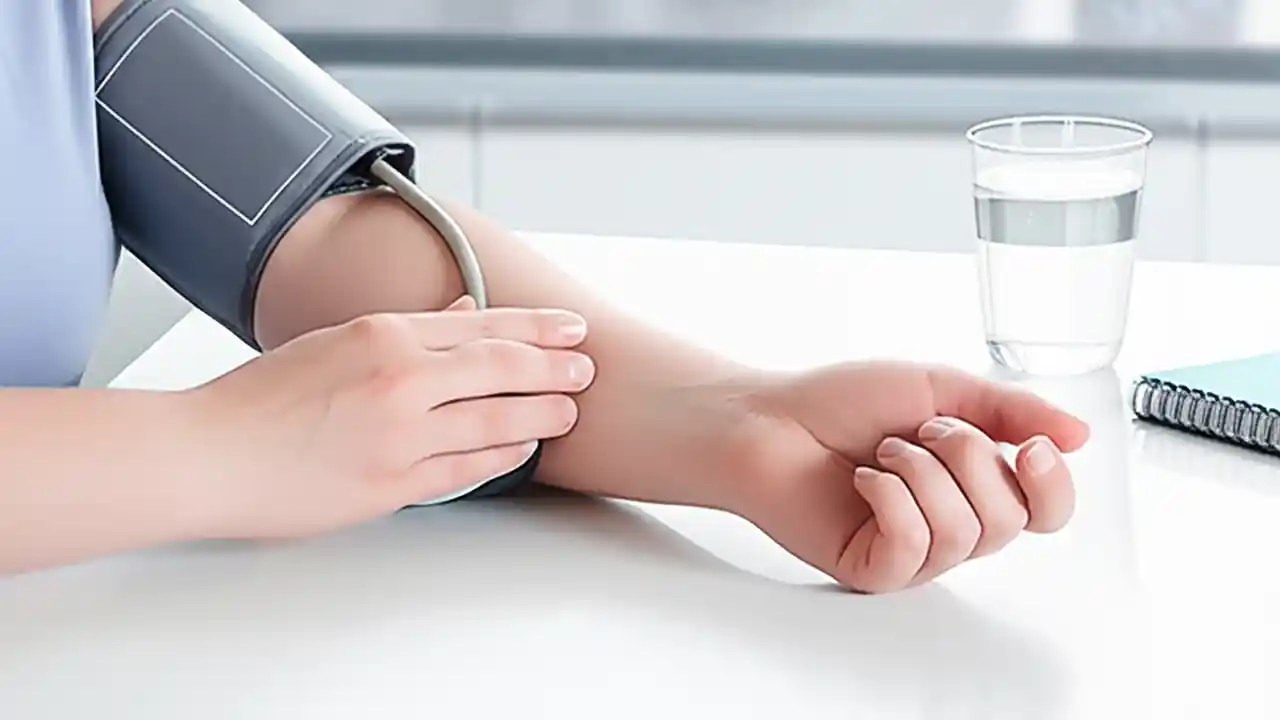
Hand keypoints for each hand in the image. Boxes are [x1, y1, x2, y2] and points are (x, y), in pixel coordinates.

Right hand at [185, 297, 595, 539]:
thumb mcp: (332, 341)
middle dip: (552, 368)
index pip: (480, 323)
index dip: (534, 327)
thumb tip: (463, 310)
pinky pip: (466, 467)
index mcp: (382, 334)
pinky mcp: (392, 484)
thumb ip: (406, 330)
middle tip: (586, 369)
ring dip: (540, 414)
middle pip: (500, 368)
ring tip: (569, 411)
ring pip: (494, 420)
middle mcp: (398, 379)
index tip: (570, 329)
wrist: (208, 455)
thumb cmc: (259, 398)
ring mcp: (399, 434)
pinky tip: (522, 447)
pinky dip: (501, 455)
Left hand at [726, 361, 1089, 592]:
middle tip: (918, 432)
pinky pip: (914, 547)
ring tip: (882, 452)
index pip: (1047, 512)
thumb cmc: (842, 403)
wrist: (769, 418)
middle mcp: (951, 524)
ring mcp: (913, 553)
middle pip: (1011, 520)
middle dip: (966, 457)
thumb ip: (1008, 409)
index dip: (1052, 486)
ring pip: (964, 533)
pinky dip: (892, 498)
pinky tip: (864, 480)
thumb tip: (1077, 434)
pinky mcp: (873, 570)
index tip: (1029, 447)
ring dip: (921, 472)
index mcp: (973, 484)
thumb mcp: (938, 388)